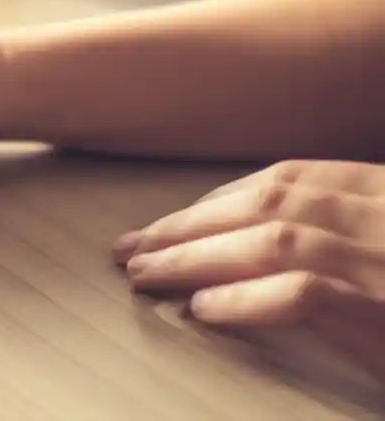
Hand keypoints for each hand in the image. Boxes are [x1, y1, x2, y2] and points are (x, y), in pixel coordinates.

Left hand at [114, 160, 384, 382]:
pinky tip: (203, 308)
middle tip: (131, 246)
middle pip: (265, 205)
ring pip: (270, 241)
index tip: (174, 221)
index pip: (288, 181)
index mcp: (384, 192)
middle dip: (188, 225)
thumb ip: (345, 231)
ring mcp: (380, 257)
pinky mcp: (382, 308)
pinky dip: (246, 298)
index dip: (219, 200)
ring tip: (143, 274)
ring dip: (195, 256)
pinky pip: (303, 294)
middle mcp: (379, 214)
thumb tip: (256, 240)